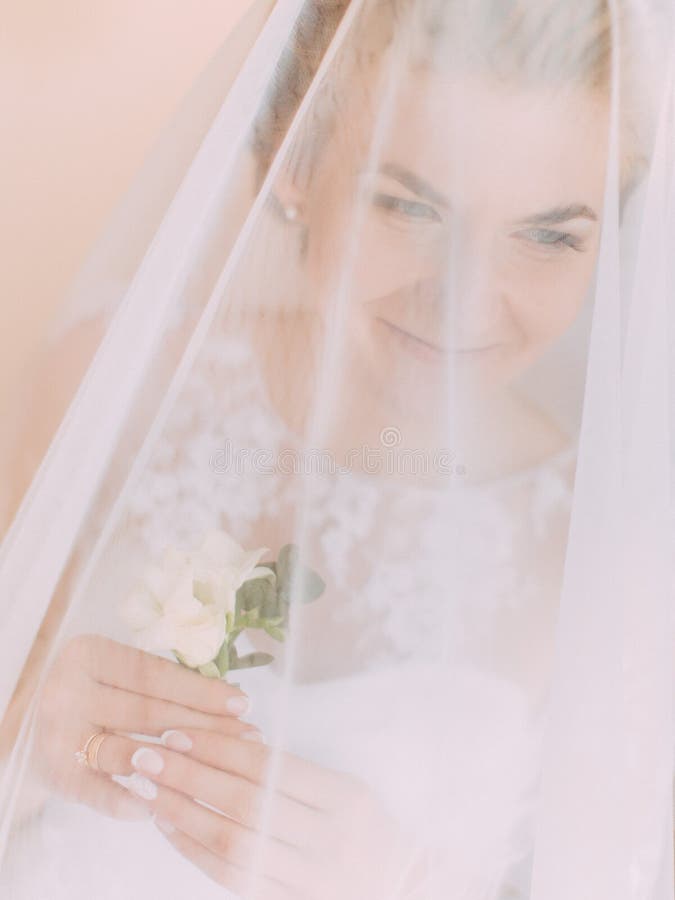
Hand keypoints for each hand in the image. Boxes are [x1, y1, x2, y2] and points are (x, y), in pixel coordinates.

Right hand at [32, 635, 258, 820]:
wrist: (33, 724)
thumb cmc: (96, 692)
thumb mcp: (121, 674)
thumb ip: (164, 682)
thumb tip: (234, 699)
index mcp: (88, 654)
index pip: (155, 674)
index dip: (202, 690)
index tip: (244, 703)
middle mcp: (66, 690)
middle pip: (148, 711)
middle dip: (203, 727)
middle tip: (248, 737)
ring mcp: (55, 734)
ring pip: (128, 750)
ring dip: (177, 764)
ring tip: (221, 770)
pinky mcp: (52, 774)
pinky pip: (99, 792)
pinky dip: (131, 800)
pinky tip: (166, 804)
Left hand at [89, 725, 419, 898]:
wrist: (395, 883)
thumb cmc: (360, 825)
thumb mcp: (342, 789)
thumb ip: (291, 772)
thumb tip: (221, 741)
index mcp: (345, 797)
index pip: (269, 767)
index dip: (219, 747)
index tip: (178, 731)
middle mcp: (331, 839)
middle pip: (246, 803)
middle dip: (190, 776)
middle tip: (147, 754)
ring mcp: (311, 879)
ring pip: (233, 844)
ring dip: (183, 814)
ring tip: (148, 789)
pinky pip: (232, 878)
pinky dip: (193, 851)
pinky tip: (168, 826)